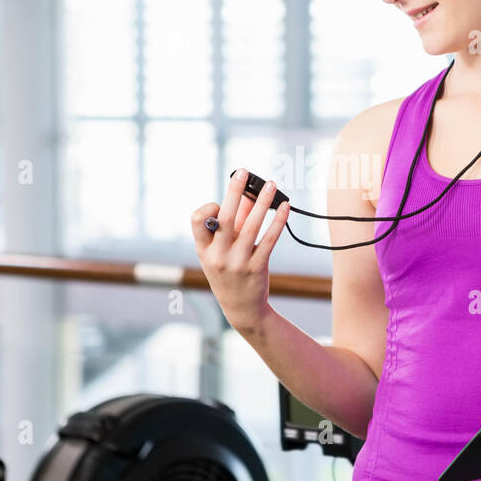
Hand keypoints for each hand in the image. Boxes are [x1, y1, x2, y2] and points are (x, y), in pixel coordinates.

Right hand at [190, 168, 290, 334]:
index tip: (220, 203)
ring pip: (251, 226)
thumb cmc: (228, 274)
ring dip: (262, 203)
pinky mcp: (257, 267)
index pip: (197, 221)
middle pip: (225, 218)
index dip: (208, 208)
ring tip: (271, 185)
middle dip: (235, 192)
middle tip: (244, 172)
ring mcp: (237, 263)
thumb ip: (231, 224)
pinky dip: (277, 221)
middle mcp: (218, 256)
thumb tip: (247, 195)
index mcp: (203, 249)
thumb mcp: (220, 252)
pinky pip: (269, 240)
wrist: (241, 309)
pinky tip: (284, 207)